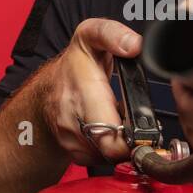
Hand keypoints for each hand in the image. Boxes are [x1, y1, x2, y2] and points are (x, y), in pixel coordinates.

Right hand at [40, 18, 141, 164]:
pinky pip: (99, 159)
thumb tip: (134, 45)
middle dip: (131, 142)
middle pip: (111, 150)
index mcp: (82, 91)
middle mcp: (70, 118)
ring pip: (107, 156)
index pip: (109, 136)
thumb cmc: (75, 64)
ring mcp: (69, 137)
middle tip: (139, 126)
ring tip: (123, 123)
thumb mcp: (91, 36)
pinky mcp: (71, 150)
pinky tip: (110, 130)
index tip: (144, 131)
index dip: (132, 140)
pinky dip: (108, 148)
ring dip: (120, 144)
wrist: (48, 86)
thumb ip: (112, 34)